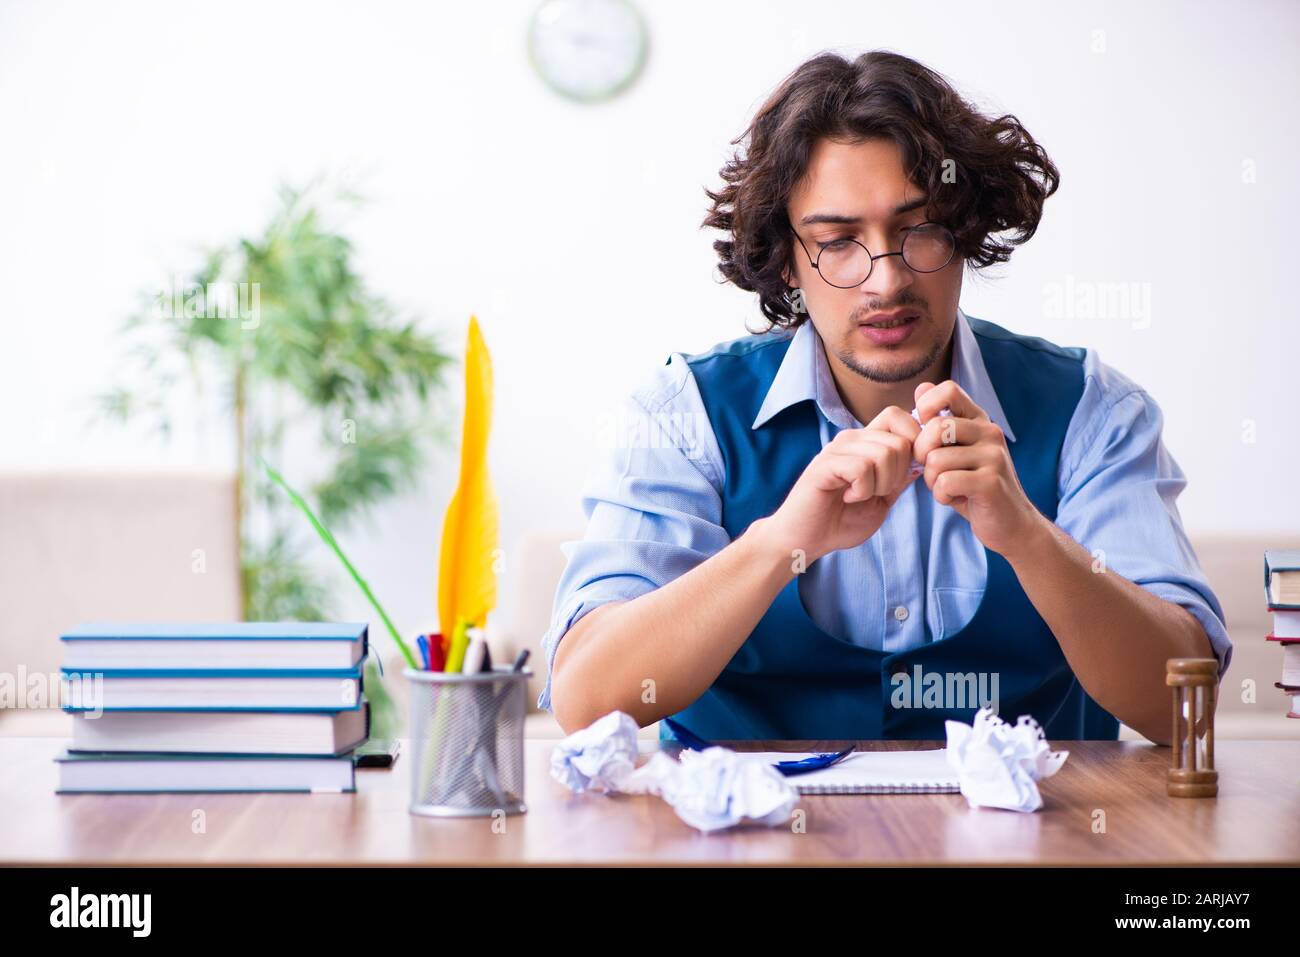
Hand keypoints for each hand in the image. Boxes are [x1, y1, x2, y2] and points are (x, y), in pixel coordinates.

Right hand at [759, 406, 920, 564]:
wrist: (806, 540)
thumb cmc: (840, 522)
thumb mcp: (882, 501)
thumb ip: (899, 480)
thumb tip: (921, 460)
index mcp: (865, 444)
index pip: (899, 418)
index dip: (914, 443)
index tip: (907, 474)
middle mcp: (851, 439)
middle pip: (899, 441)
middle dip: (898, 475)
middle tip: (876, 493)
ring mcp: (836, 449)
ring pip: (884, 454)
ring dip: (880, 485)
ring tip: (860, 496)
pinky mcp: (825, 464)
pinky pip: (862, 468)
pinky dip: (862, 490)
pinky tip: (848, 497)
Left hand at [911, 380, 1045, 557]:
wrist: (1011, 524)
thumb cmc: (975, 487)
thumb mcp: (956, 452)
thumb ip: (938, 423)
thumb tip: (920, 387)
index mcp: (980, 420)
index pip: (948, 389)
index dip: (926, 407)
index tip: (924, 434)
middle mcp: (990, 432)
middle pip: (935, 427)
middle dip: (921, 454)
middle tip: (933, 471)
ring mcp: (993, 456)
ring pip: (935, 460)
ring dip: (932, 481)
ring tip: (949, 488)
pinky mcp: (990, 482)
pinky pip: (945, 482)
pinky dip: (942, 496)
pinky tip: (956, 499)